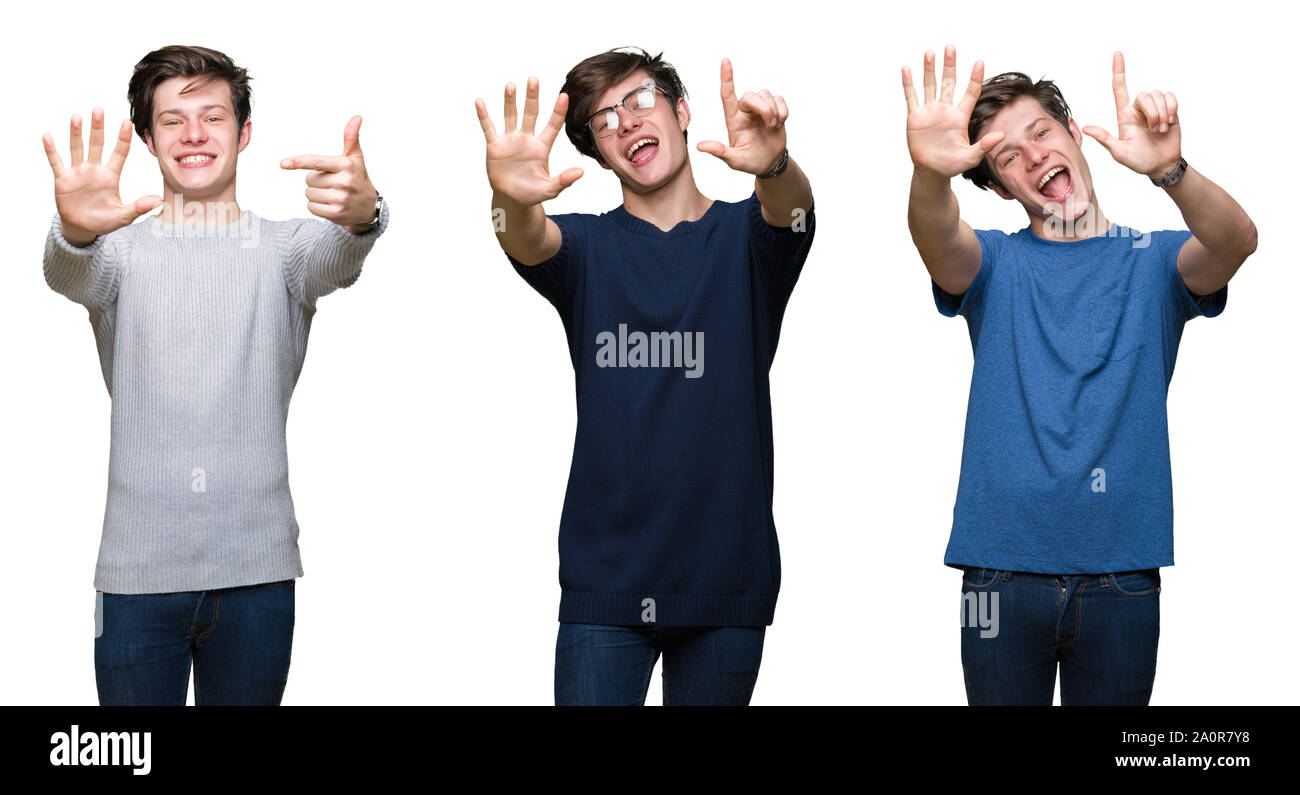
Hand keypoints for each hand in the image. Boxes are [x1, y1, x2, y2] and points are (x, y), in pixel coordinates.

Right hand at [42, 108, 161, 244]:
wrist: (82, 227)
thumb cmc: (104, 220)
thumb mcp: (123, 216)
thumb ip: (139, 207)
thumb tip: (158, 201)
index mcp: (111, 176)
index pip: (119, 154)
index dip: (123, 139)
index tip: (128, 122)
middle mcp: (94, 170)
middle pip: (96, 144)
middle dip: (97, 128)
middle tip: (98, 110)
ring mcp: (77, 172)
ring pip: (77, 149)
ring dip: (76, 134)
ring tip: (77, 117)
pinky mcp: (63, 179)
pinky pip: (56, 162)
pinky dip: (51, 150)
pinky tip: (48, 137)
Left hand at [281, 116, 378, 230]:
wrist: (369, 207)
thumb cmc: (357, 178)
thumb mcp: (355, 158)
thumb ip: (351, 137)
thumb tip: (357, 117)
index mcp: (346, 165)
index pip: (316, 162)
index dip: (299, 162)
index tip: (283, 164)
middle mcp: (344, 182)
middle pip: (309, 179)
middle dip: (316, 181)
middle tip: (333, 183)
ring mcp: (340, 199)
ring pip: (309, 193)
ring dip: (316, 194)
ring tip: (332, 194)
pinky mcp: (336, 213)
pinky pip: (311, 207)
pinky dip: (317, 206)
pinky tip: (330, 204)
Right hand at [475, 78, 582, 206]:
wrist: (512, 199)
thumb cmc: (532, 193)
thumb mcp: (550, 189)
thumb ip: (564, 180)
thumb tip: (580, 172)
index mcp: (542, 147)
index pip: (553, 125)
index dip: (558, 111)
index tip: (564, 95)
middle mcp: (527, 139)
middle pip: (531, 114)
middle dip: (532, 97)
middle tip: (533, 80)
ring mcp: (510, 140)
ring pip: (510, 116)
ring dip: (510, 101)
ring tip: (511, 86)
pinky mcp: (495, 146)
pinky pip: (489, 128)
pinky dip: (484, 116)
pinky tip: (480, 102)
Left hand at [696, 59, 787, 174]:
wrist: (770, 162)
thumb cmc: (750, 161)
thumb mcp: (734, 160)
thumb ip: (719, 152)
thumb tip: (700, 146)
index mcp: (733, 120)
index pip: (727, 96)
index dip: (726, 78)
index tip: (725, 61)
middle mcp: (745, 111)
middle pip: (750, 95)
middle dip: (763, 108)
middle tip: (770, 124)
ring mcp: (760, 109)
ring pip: (765, 94)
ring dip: (773, 110)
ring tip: (773, 126)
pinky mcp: (774, 108)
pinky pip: (779, 98)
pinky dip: (783, 110)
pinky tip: (780, 122)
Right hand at [902, 46, 1003, 179]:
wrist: (931, 171)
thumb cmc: (951, 165)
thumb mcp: (970, 157)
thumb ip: (983, 146)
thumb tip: (1001, 135)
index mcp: (960, 117)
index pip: (970, 92)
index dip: (974, 78)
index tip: (979, 62)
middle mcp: (945, 110)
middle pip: (949, 82)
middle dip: (949, 65)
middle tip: (950, 47)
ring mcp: (929, 111)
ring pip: (930, 85)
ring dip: (929, 69)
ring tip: (930, 52)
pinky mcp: (915, 116)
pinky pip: (911, 96)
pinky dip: (908, 83)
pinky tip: (906, 69)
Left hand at [1082, 52, 1181, 179]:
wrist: (1162, 165)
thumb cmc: (1139, 161)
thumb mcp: (1119, 153)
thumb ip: (1105, 139)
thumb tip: (1086, 128)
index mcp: (1124, 116)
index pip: (1119, 89)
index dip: (1119, 71)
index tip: (1117, 53)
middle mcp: (1138, 109)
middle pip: (1144, 95)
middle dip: (1152, 113)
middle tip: (1154, 130)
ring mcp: (1154, 108)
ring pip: (1158, 95)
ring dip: (1162, 114)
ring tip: (1160, 130)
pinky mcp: (1169, 109)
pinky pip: (1171, 98)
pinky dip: (1171, 110)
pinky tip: (1169, 123)